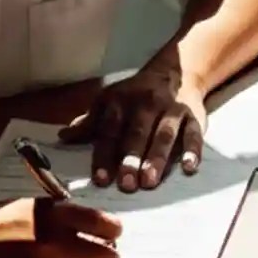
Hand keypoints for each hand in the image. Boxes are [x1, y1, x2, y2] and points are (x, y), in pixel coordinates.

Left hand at [59, 64, 206, 191]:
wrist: (175, 73)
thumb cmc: (136, 95)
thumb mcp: (109, 102)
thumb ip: (90, 122)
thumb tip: (63, 137)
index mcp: (120, 101)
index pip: (109, 130)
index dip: (104, 155)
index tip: (101, 180)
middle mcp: (146, 104)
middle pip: (137, 133)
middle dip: (131, 159)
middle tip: (127, 184)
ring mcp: (172, 110)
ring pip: (164, 135)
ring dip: (157, 158)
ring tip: (150, 181)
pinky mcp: (194, 117)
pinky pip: (194, 135)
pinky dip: (193, 151)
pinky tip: (189, 167)